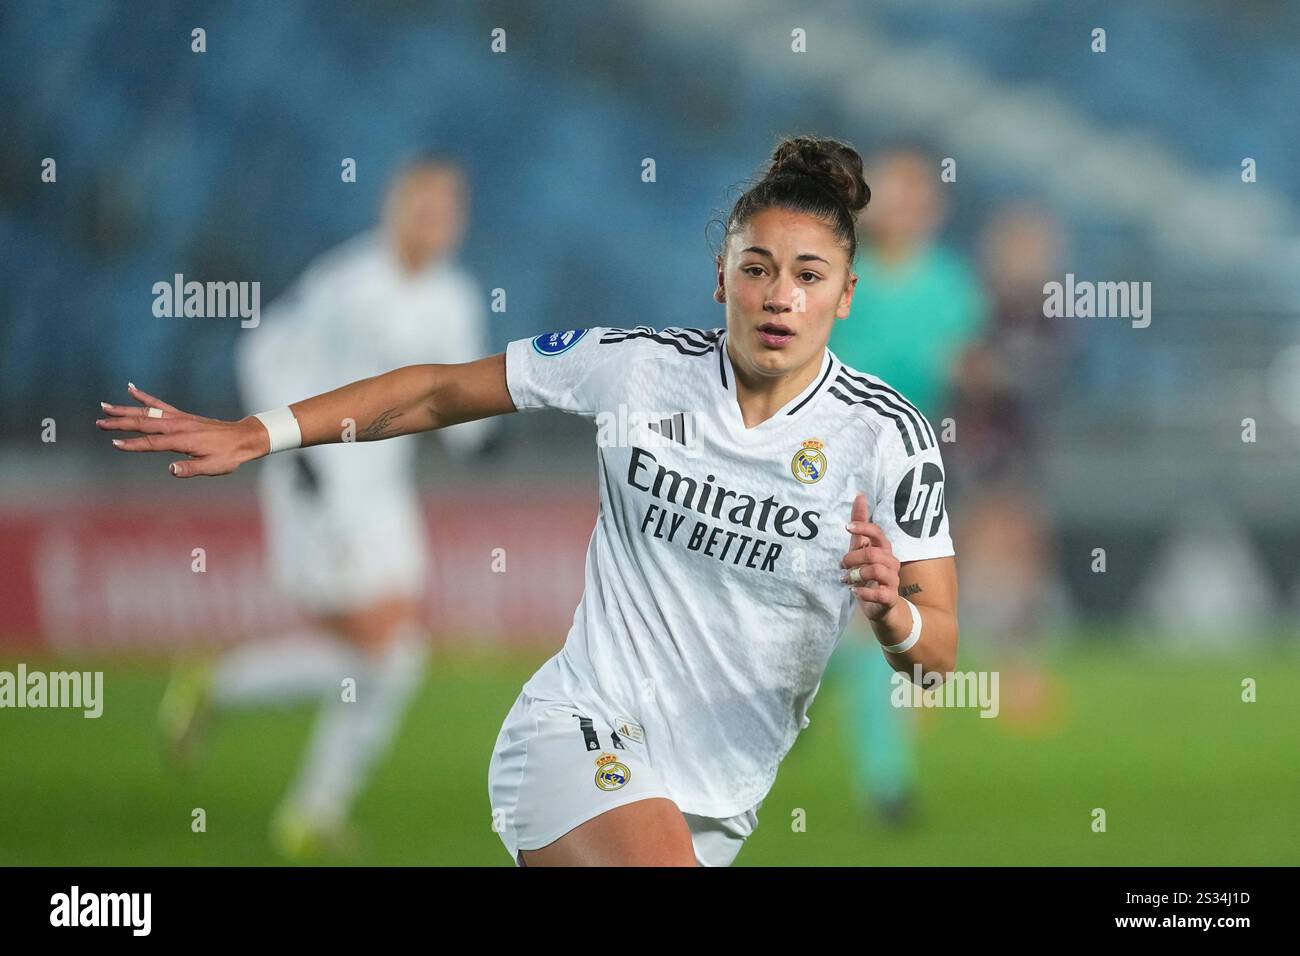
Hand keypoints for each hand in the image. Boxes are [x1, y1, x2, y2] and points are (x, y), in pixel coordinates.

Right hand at [96, 383, 268, 476]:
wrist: (243, 438)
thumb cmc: (228, 455)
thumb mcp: (212, 467)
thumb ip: (190, 468)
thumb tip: (171, 470)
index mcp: (182, 440)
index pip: (152, 442)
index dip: (133, 445)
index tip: (114, 444)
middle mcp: (177, 425)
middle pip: (143, 423)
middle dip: (120, 423)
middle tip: (99, 423)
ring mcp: (178, 418)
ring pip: (147, 411)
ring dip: (125, 409)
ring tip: (104, 406)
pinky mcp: (181, 415)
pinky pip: (159, 404)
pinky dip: (144, 397)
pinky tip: (130, 389)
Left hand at [840, 492, 900, 621]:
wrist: (882, 608)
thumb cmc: (869, 576)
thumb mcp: (860, 552)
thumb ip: (859, 529)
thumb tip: (859, 496)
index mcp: (884, 549)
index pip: (878, 533)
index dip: (863, 528)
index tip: (847, 526)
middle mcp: (892, 562)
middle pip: (873, 553)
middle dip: (853, 558)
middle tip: (842, 566)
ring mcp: (893, 580)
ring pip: (877, 570)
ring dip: (856, 574)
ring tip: (847, 580)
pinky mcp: (891, 598)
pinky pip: (879, 593)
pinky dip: (864, 592)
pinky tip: (855, 592)